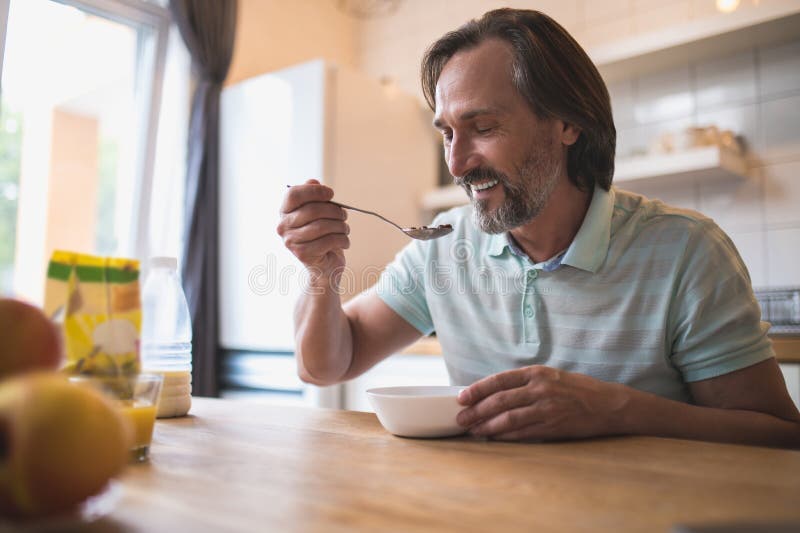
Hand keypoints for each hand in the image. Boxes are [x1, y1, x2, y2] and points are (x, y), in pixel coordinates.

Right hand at [277, 179, 349, 281]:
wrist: (324, 266)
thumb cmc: (322, 236)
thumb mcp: (319, 214)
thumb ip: (314, 197)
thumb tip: (313, 182)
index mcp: (285, 212)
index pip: (293, 194)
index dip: (314, 191)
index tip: (331, 194)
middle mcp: (283, 226)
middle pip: (312, 210)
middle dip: (334, 211)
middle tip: (344, 215)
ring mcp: (291, 241)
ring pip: (322, 226)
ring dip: (340, 226)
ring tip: (345, 229)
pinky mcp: (302, 254)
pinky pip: (327, 241)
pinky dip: (342, 239)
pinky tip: (344, 241)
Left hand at [456, 365, 628, 440]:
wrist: (608, 404)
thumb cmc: (576, 389)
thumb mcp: (549, 376)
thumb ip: (524, 383)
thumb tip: (492, 393)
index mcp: (537, 373)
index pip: (499, 380)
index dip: (477, 389)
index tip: (461, 398)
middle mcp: (540, 389)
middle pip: (499, 400)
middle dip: (476, 410)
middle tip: (461, 419)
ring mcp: (547, 409)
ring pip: (508, 418)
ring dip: (487, 426)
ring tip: (472, 431)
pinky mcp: (553, 427)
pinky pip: (523, 433)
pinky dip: (505, 437)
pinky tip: (493, 438)